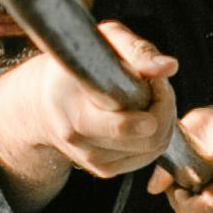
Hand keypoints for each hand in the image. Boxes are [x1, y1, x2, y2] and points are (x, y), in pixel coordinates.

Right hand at [0, 19, 181, 205]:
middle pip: (150, 140)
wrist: (43, 102)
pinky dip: (155, 133)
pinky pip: (149, 156)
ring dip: (162, 120)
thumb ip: (135, 51)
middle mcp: (83, 144)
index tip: (156, 80)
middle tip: (157, 84)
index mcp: (76, 115)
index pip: (123, 126)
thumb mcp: (100, 43)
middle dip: (165, 110)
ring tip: (147, 94)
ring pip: (154, 148)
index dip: (156, 104)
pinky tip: (142, 112)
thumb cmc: (78, 63)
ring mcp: (94, 162)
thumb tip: (169, 67)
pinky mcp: (105, 170)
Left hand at [147, 79, 212, 212]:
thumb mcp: (203, 122)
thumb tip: (152, 187)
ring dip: (197, 200)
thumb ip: (174, 153)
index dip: (184, 202)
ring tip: (202, 174)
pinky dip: (210, 201)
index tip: (177, 184)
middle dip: (184, 200)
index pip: (208, 207)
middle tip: (182, 177)